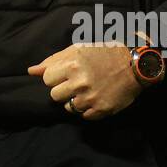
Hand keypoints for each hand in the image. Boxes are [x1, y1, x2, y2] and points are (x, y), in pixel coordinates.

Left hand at [27, 42, 141, 120]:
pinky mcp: (102, 110)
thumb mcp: (78, 49)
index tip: (65, 75)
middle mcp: (80, 83)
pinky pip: (85, 116)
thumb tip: (31, 71)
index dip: (55, 77)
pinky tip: (96, 98)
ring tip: (87, 90)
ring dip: (75, 100)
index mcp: (72, 65)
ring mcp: (91, 98)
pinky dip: (88, 109)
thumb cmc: (104, 53)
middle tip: (76, 83)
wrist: (135, 65)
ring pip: (69, 108)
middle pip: (55, 96)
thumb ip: (53, 61)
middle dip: (63, 90)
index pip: (47, 80)